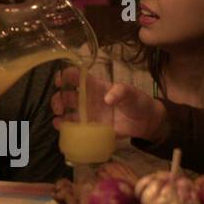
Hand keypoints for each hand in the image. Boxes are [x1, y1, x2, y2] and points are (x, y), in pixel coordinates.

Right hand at [51, 67, 166, 140]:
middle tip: (59, 107)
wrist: (145, 122)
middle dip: (58, 99)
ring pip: (66, 111)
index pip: (75, 76)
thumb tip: (107, 98)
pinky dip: (65, 127)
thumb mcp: (131, 92)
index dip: (65, 76)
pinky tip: (62, 127)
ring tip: (58, 119)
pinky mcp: (91, 128)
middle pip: (66, 95)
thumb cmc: (137, 101)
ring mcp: (88, 114)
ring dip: (59, 113)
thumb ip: (120, 91)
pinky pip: (74, 127)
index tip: (59, 82)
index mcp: (94, 86)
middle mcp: (87, 98)